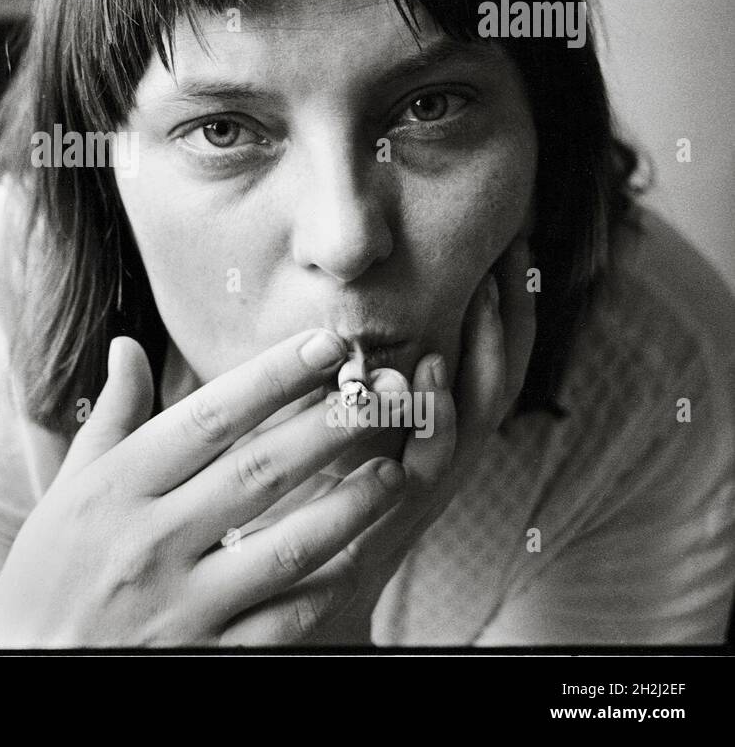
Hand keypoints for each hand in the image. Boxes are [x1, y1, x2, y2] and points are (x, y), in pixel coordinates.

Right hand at [0, 326, 407, 646]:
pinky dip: (329, 586)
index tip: (325, 344)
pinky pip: (284, 620)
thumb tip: (129, 346)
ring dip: (349, 506)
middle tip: (384, 393)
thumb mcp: (64, 493)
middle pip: (258, 472)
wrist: (21, 676)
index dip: (273, 377)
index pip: (208, 418)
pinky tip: (362, 554)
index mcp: (114, 489)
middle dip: (329, 427)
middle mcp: (149, 540)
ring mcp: (182, 605)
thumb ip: (109, 420)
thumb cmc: (44, 580)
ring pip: (286, 546)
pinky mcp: (207, 659)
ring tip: (392, 470)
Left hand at [314, 236, 537, 641]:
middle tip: (519, 246)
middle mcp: (449, 447)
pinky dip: (440, 411)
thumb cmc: (318, 492)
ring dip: (488, 350)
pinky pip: (438, 455)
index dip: (505, 301)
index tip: (511, 239)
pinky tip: (429, 368)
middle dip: (514, 309)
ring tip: (490, 293)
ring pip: (480, 408)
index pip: (485, 352)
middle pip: (500, 369)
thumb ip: (350, 376)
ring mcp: (435, 476)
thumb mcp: (341, 421)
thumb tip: (335, 309)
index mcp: (438, 424)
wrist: (304, 585)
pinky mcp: (406, 505)